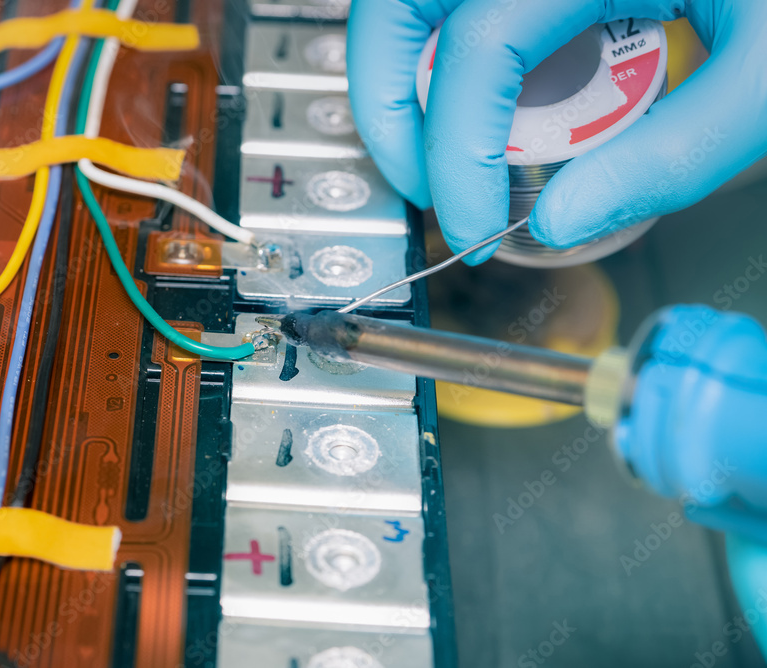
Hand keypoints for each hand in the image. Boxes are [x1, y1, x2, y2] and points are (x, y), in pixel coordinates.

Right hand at [348, 0, 766, 263]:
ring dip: (399, 81)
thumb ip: (672, 154)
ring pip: (407, 3)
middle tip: (424, 185)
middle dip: (387, 111)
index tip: (475, 228)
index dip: (456, 156)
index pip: (477, 50)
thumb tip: (560, 220)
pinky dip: (439, 57)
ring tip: (438, 152)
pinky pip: (448, 5)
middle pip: (397, 7)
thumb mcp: (766, 71)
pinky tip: (482, 104)